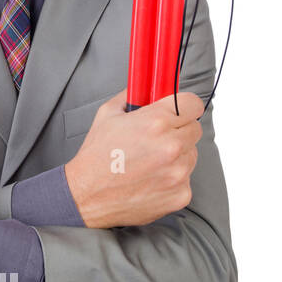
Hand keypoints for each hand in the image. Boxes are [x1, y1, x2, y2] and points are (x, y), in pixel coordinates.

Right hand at [64, 90, 203, 228]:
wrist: (86, 195)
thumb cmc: (95, 156)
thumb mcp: (107, 115)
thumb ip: (132, 96)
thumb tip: (147, 86)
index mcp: (155, 122)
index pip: (193, 104)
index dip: (185, 106)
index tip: (179, 111)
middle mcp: (171, 146)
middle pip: (195, 129)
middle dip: (179, 131)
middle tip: (157, 139)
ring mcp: (178, 172)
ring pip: (192, 155)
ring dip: (177, 156)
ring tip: (149, 163)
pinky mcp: (181, 194)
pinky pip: (186, 179)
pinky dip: (172, 179)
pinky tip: (150, 180)